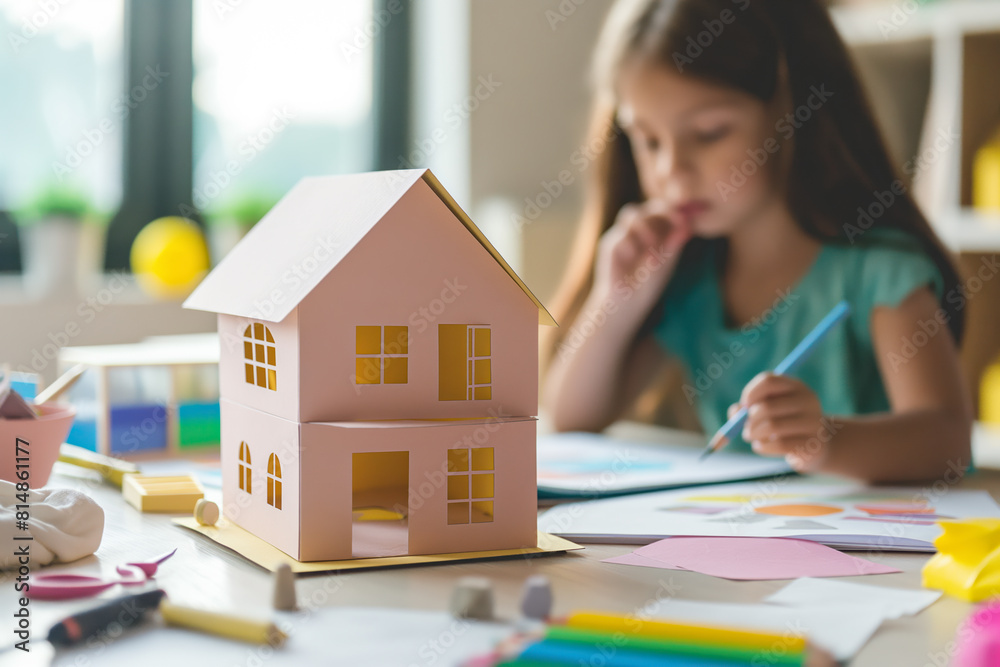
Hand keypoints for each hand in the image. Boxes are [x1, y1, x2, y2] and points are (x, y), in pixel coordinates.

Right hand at [592, 200, 692, 318]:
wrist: (627, 302)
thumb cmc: (648, 282)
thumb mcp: (666, 263)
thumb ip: (674, 244)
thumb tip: (688, 227)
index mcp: (654, 229)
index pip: (662, 209)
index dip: (672, 210)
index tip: (683, 220)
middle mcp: (638, 229)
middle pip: (646, 206)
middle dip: (660, 214)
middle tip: (670, 227)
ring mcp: (622, 235)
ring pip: (631, 213)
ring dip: (644, 226)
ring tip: (651, 245)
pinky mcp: (609, 245)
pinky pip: (619, 236)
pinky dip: (630, 245)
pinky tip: (633, 259)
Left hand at [728, 373, 829, 472]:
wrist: (815, 445)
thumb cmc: (783, 423)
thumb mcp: (767, 410)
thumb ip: (746, 408)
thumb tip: (735, 412)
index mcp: (795, 386)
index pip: (768, 381)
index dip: (750, 393)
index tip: (744, 406)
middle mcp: (808, 400)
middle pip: (767, 406)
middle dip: (749, 420)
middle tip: (746, 429)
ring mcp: (813, 421)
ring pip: (772, 426)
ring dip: (753, 434)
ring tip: (752, 437)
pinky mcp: (812, 443)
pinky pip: (779, 445)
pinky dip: (762, 447)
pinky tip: (760, 446)